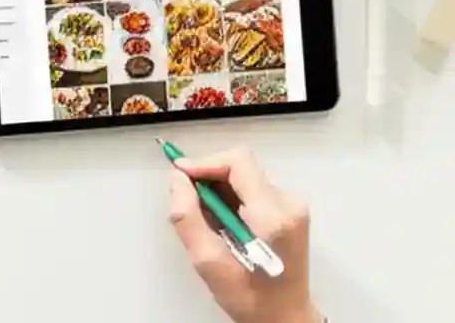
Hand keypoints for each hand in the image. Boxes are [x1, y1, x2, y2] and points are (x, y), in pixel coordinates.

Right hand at [168, 148, 320, 322]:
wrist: (285, 318)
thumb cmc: (251, 299)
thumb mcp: (208, 263)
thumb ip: (188, 218)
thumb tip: (176, 180)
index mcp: (273, 216)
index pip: (238, 162)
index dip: (204, 163)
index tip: (179, 174)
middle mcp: (288, 204)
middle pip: (241, 167)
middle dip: (208, 178)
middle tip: (187, 202)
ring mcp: (292, 207)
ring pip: (244, 177)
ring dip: (218, 191)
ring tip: (207, 221)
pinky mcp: (290, 211)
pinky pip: (252, 189)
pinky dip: (231, 199)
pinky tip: (223, 224)